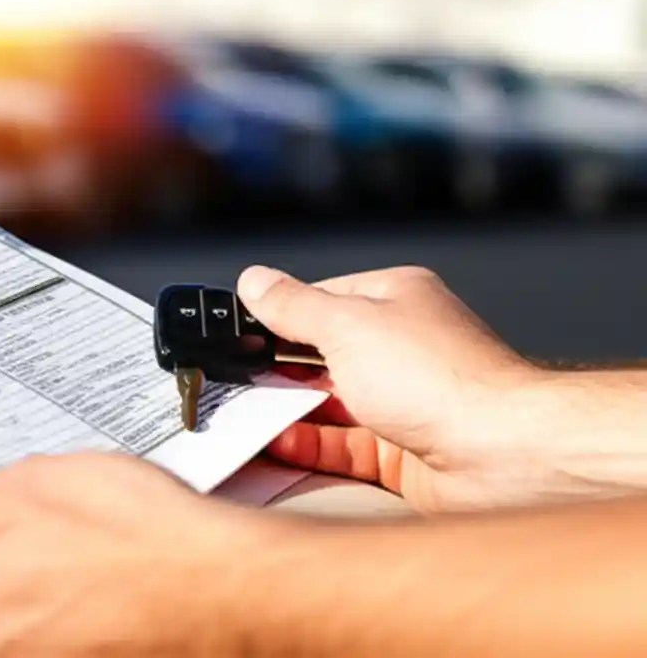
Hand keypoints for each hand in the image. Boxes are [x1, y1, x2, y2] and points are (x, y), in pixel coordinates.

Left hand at [0, 453, 288, 657]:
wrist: (225, 590)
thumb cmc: (130, 538)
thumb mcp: (19, 489)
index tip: (13, 502)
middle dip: (14, 543)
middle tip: (67, 515)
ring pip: (28, 599)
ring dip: (56, 570)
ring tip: (105, 543)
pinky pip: (71, 622)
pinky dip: (91, 598)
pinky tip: (123, 573)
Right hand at [238, 264, 551, 511]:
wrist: (504, 454)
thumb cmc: (439, 379)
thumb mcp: (346, 326)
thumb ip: (293, 306)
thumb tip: (254, 281)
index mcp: (396, 300)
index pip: (322, 299)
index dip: (277, 314)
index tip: (236, 331)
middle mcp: (403, 348)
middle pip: (323, 355)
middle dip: (278, 367)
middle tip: (230, 375)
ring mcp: (404, 402)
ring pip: (330, 403)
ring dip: (288, 409)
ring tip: (241, 413)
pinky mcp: (402, 451)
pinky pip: (343, 446)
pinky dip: (308, 445)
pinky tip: (275, 443)